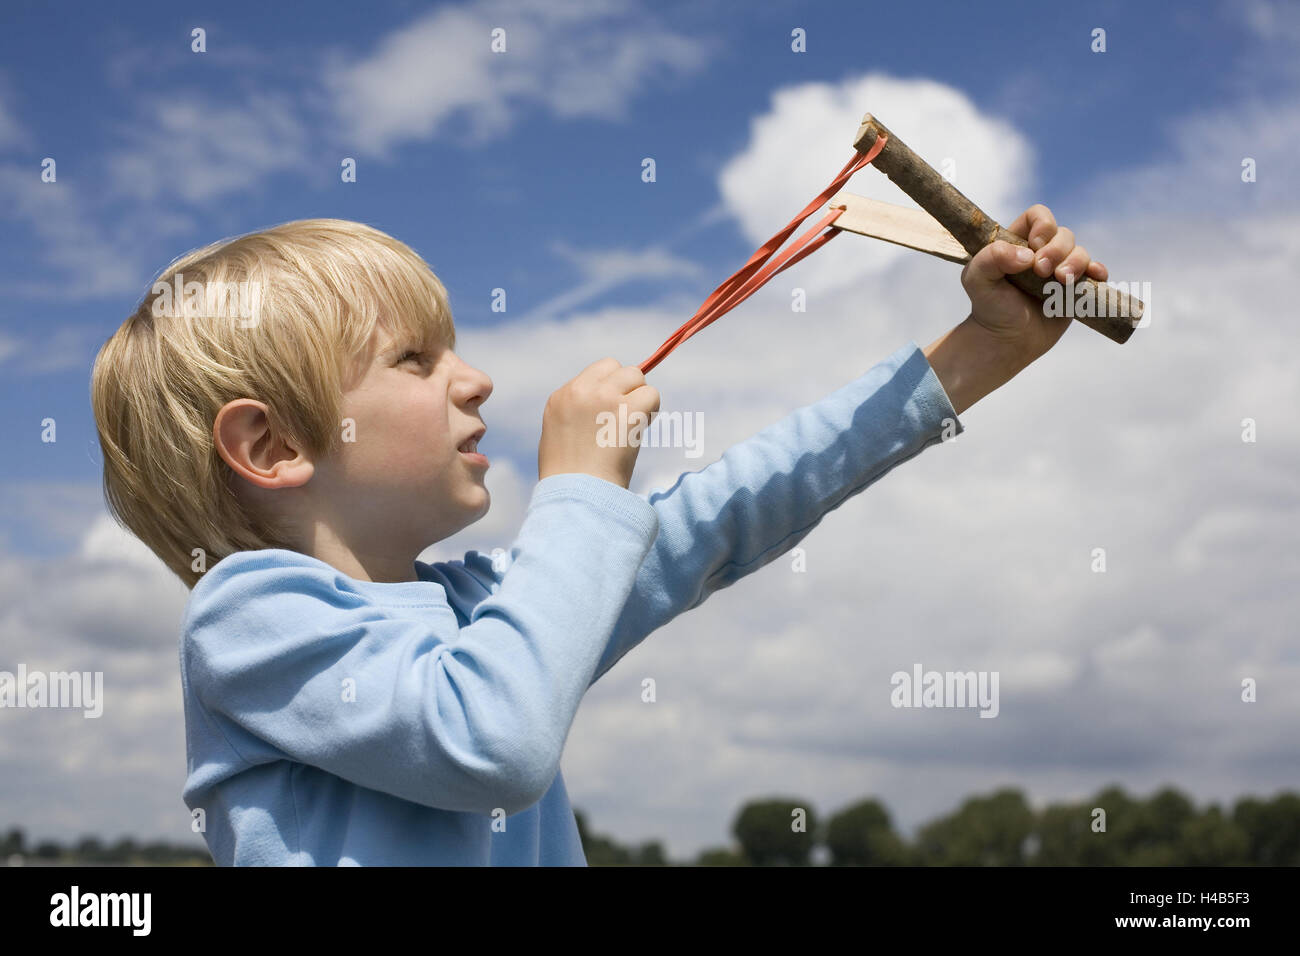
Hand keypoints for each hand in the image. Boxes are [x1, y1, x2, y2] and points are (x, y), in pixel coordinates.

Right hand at [538, 358, 659, 488]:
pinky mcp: (628, 411)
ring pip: (636, 377)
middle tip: (626, 419)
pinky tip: (640, 432)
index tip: (611, 411)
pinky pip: (652, 395)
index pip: (596, 372)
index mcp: (560, 398)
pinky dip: (652, 412)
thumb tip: (605, 409)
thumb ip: (578, 414)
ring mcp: (604, 398)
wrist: (577, 496)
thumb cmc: (569, 480)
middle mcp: (581, 391)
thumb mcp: (560, 437)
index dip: (610, 388)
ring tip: (632, 427)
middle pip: (617, 368)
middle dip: (626, 388)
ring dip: (640, 399)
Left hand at [960, 203, 1108, 362]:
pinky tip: (1094, 277)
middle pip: (1063, 234)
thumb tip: (1027, 255)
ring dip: (1076, 262)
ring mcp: (1059, 269)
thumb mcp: (976, 280)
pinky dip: (1098, 272)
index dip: (1043, 225)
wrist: (1006, 342)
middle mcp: (1041, 251)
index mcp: (1018, 242)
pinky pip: (1095, 272)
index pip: (1038, 216)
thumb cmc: (989, 307)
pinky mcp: (1074, 288)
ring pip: (1080, 252)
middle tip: (1042, 272)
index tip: (1034, 245)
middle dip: (1057, 250)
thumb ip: (991, 258)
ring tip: (1062, 281)